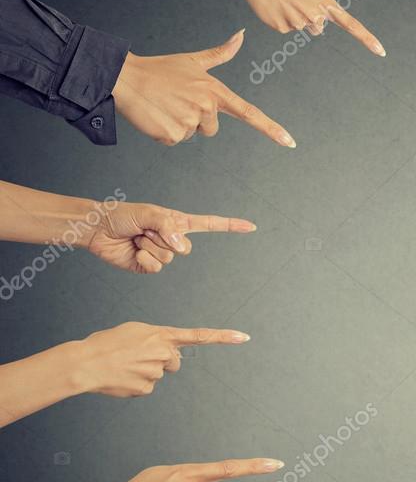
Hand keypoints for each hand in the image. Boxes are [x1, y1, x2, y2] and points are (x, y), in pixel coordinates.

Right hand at [70, 322, 249, 396]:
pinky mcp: (147, 389)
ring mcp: (157, 372)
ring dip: (145, 371)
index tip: (244, 337)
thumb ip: (157, 339)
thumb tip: (168, 354)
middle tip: (137, 357)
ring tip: (123, 366)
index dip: (223, 337)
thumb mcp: (135, 331)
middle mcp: (164, 353)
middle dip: (162, 361)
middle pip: (175, 362)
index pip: (199, 336)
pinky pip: (147, 387)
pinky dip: (136, 384)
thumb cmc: (107, 343)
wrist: (85, 363)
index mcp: (162, 335)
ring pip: (159, 374)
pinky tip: (122, 378)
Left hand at [85, 200, 255, 273]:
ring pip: (169, 259)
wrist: (97, 229)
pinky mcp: (148, 267)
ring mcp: (161, 254)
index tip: (251, 227)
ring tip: (136, 238)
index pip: (210, 225)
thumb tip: (181, 247)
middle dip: (164, 239)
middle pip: (186, 248)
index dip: (230, 226)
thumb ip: (169, 227)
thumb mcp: (149, 213)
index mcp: (177, 222)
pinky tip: (133, 251)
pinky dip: (143, 259)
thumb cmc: (121, 214)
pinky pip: (156, 268)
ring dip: (150, 247)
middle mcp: (172, 238)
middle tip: (145, 230)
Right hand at [112, 30, 295, 146]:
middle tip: (177, 102)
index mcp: (215, 91)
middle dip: (196, 120)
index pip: (249, 113)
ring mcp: (190, 121)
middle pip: (212, 129)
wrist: (126, 77)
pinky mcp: (173, 134)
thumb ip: (220, 54)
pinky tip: (157, 115)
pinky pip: (175, 141)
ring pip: (192, 135)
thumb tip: (241, 35)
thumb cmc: (161, 70)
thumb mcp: (193, 61)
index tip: (289, 142)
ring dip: (179, 125)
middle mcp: (207, 107)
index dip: (271, 129)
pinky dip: (164, 132)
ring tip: (165, 105)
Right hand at [236, 0, 384, 54]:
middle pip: (319, 29)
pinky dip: (282, 21)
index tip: (381, 52)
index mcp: (325, 2)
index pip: (351, 24)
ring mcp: (299, 23)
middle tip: (295, 1)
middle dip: (309, 19)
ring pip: (304, 30)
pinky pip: (287, 30)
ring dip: (295, 19)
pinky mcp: (283, 28)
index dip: (367, 39)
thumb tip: (320, 26)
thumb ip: (321, 6)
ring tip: (285, 3)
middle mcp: (315, 14)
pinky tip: (276, 8)